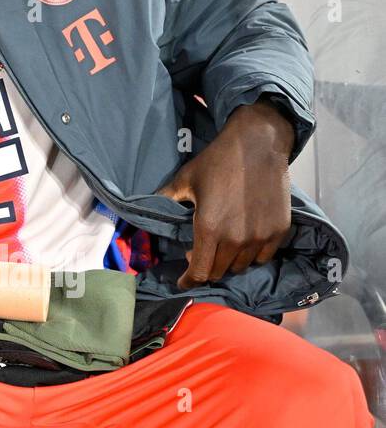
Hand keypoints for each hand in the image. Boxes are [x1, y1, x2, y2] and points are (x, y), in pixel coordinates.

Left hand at [157, 99, 295, 289]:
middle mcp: (235, 239)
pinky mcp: (279, 231)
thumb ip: (166, 198)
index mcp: (208, 229)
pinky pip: (263, 256)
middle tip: (199, 254)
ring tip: (221, 246)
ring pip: (241, 266)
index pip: (199, 272)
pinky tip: (243, 242)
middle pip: (219, 272)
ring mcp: (260, 237)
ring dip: (228, 262)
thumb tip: (149, 207)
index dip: (189, 280)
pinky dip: (251, 255)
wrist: (257, 145)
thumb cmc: (216, 161)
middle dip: (206, 268)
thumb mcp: (184, 180)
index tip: (184, 282)